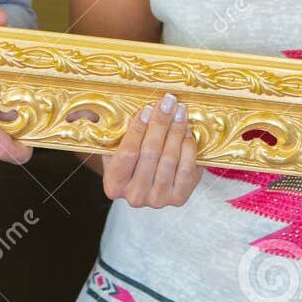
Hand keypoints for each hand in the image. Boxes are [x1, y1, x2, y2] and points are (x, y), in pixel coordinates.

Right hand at [101, 93, 201, 208]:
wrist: (147, 183)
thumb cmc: (129, 159)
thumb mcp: (114, 148)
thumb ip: (112, 131)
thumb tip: (112, 109)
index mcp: (114, 185)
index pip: (127, 153)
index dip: (138, 129)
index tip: (147, 109)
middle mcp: (135, 196)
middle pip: (151, 153)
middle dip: (161, 123)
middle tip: (168, 102)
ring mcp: (158, 199)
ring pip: (170, 158)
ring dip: (177, 130)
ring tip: (179, 111)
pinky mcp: (179, 198)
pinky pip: (186, 168)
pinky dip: (188, 147)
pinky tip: (187, 130)